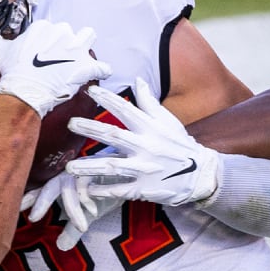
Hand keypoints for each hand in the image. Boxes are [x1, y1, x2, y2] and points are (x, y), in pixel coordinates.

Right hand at [0, 20, 110, 116]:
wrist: (25, 90)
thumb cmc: (14, 71)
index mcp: (44, 27)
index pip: (50, 29)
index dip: (47, 41)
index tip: (43, 52)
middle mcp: (62, 33)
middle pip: (69, 32)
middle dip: (66, 43)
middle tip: (59, 58)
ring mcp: (76, 49)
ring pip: (89, 37)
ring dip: (86, 46)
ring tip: (80, 57)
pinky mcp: (86, 66)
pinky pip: (102, 67)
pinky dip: (102, 71)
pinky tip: (98, 74)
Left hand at [20, 170, 121, 249]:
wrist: (127, 176)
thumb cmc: (102, 193)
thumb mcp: (85, 215)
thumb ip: (72, 230)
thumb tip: (61, 247)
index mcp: (60, 186)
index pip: (40, 193)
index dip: (27, 200)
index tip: (12, 211)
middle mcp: (68, 177)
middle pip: (50, 187)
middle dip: (41, 201)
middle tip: (33, 217)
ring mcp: (82, 172)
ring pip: (71, 189)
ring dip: (74, 208)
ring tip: (81, 226)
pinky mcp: (97, 169)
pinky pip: (90, 185)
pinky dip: (90, 199)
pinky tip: (94, 211)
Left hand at [66, 78, 220, 205]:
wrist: (199, 174)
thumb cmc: (180, 145)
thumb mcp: (168, 121)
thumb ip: (149, 102)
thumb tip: (137, 80)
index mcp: (150, 128)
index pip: (126, 110)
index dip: (108, 99)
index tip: (90, 90)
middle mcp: (146, 146)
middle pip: (113, 136)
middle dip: (90, 129)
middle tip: (70, 124)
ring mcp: (144, 169)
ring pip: (112, 166)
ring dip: (89, 167)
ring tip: (69, 167)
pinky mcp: (144, 188)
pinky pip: (119, 189)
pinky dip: (103, 190)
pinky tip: (87, 189)